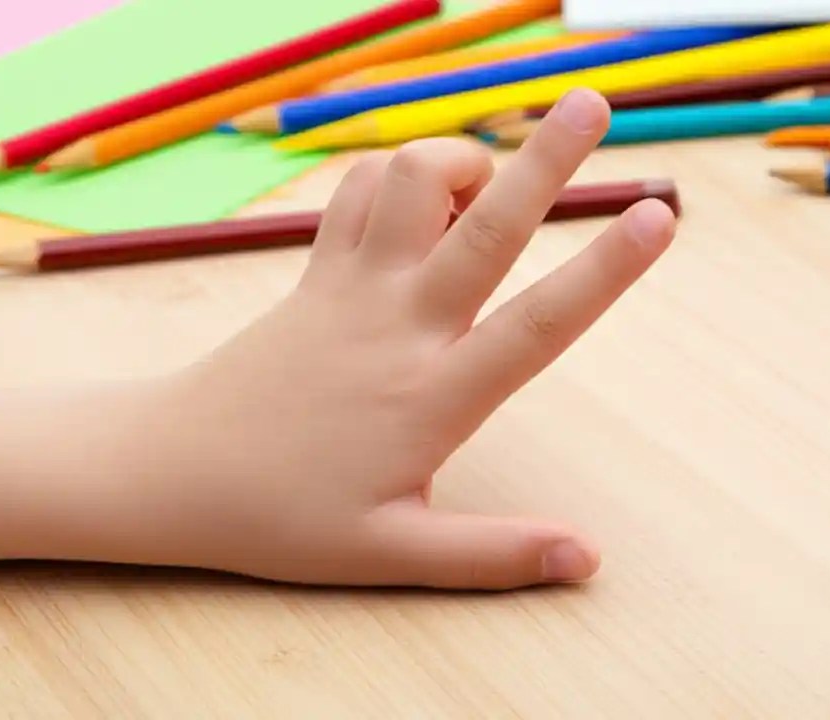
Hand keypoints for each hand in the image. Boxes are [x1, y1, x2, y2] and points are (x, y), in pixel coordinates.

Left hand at [109, 89, 676, 589]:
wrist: (170, 470)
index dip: (605, 269)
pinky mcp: (313, 275)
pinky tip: (421, 199)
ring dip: (457, 160)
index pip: (537, 323)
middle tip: (593, 102)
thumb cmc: (279, 518)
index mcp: (431, 395)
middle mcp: (397, 326)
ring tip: (490, 179)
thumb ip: (492, 556)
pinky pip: (354, 197)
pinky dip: (393, 175)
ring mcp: (349, 291)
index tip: (659, 215)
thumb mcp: (388, 554)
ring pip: (405, 185)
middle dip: (545, 161)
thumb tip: (586, 559)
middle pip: (483, 227)